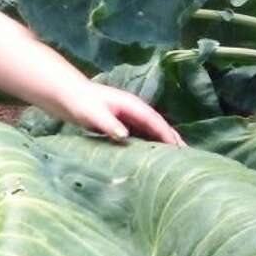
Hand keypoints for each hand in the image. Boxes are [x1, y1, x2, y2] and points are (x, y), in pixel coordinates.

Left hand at [60, 82, 184, 145]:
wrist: (67, 95)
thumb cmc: (81, 102)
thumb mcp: (93, 114)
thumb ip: (109, 124)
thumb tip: (125, 136)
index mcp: (133, 105)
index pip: (155, 121)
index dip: (167, 135)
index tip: (179, 150)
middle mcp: (134, 110)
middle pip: (158, 126)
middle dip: (172, 139)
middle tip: (187, 157)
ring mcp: (129, 117)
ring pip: (151, 131)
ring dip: (162, 143)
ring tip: (175, 160)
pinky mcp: (122, 124)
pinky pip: (140, 135)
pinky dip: (149, 144)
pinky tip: (151, 157)